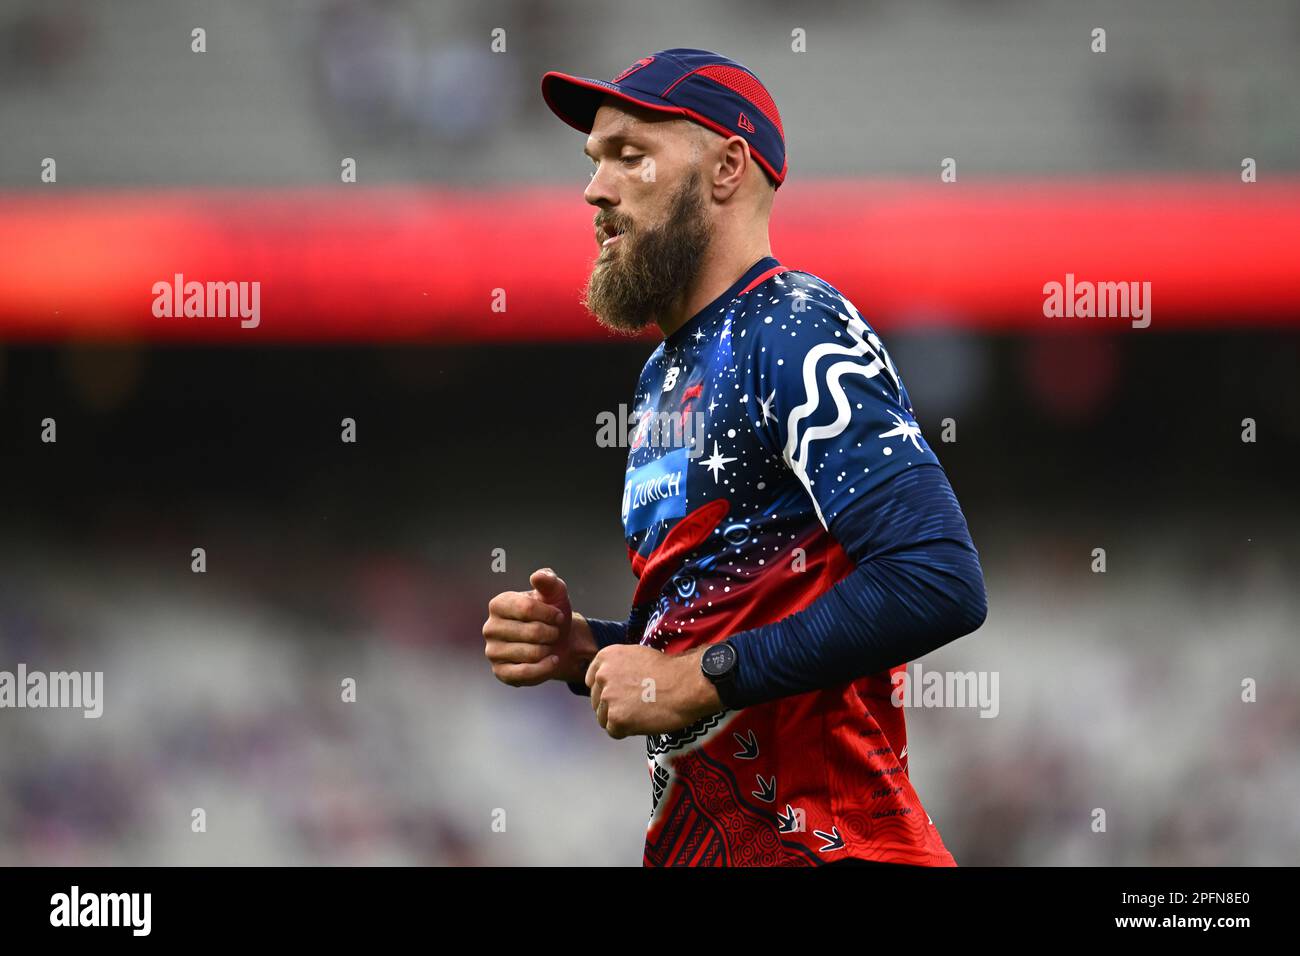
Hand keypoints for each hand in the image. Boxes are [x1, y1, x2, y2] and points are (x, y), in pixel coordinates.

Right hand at [483, 568, 596, 685]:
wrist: (556, 642)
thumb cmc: (551, 614)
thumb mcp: (554, 593)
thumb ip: (548, 580)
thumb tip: (537, 577)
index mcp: (498, 604)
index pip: (527, 608)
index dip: (550, 614)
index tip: (559, 617)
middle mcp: (490, 628)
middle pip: (532, 632)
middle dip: (552, 633)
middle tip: (555, 633)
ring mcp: (492, 652)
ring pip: (532, 653)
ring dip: (550, 649)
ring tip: (551, 645)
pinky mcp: (500, 672)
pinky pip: (526, 673)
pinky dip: (545, 668)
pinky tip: (553, 660)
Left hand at [586, 644, 722, 738]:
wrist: (686, 685)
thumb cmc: (670, 671)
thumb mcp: (637, 656)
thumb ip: (618, 667)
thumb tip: (610, 682)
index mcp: (605, 658)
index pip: (592, 681)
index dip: (607, 691)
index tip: (620, 695)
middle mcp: (602, 676)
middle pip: (597, 701)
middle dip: (614, 706)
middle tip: (636, 705)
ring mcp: (607, 698)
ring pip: (604, 718)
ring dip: (620, 719)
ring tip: (641, 713)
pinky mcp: (616, 719)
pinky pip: (614, 732)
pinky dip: (627, 731)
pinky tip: (643, 721)